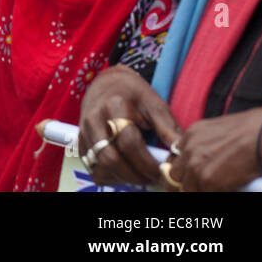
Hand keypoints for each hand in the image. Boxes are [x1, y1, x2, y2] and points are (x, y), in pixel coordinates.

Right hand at [78, 65, 182, 187]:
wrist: (107, 82)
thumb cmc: (135, 94)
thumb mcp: (155, 105)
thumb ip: (169, 129)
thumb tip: (182, 155)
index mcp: (115, 106)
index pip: (129, 143)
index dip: (147, 163)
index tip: (162, 171)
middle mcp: (94, 119)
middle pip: (110, 158)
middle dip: (135, 176)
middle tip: (153, 178)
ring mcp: (84, 131)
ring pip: (100, 166)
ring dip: (123, 178)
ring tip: (140, 176)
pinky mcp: (80, 141)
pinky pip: (92, 169)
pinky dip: (110, 177)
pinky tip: (125, 172)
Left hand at [170, 108, 261, 191]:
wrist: (261, 136)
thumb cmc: (250, 131)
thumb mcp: (218, 129)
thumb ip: (205, 141)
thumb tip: (207, 155)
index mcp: (191, 134)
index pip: (177, 156)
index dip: (186, 167)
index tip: (194, 172)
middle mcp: (189, 149)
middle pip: (176, 173)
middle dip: (188, 180)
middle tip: (203, 183)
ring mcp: (196, 165)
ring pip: (188, 187)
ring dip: (200, 188)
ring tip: (216, 187)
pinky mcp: (208, 180)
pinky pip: (205, 193)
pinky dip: (215, 192)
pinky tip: (225, 188)